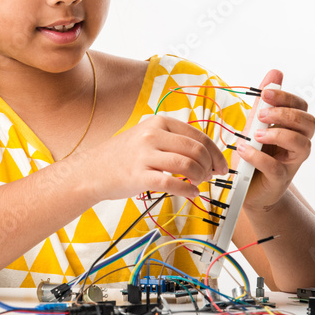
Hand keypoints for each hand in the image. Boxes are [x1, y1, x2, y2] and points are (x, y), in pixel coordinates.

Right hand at [82, 115, 228, 202]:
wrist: (93, 170)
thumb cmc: (124, 156)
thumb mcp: (148, 136)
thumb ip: (174, 140)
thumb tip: (206, 154)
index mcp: (159, 122)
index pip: (198, 136)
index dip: (215, 153)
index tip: (221, 165)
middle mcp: (152, 135)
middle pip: (196, 150)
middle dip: (209, 166)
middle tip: (211, 176)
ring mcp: (145, 155)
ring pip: (187, 165)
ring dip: (200, 178)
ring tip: (198, 184)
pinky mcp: (139, 175)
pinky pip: (172, 183)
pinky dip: (188, 190)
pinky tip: (191, 193)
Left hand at [236, 69, 314, 210]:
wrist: (248, 187)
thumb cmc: (255, 152)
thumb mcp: (255, 123)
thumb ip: (265, 101)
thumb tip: (276, 72)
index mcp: (294, 127)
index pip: (301, 106)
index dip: (286, 97)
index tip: (265, 93)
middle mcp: (298, 143)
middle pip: (308, 123)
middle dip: (285, 114)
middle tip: (261, 114)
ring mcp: (292, 162)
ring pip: (301, 145)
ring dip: (278, 134)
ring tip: (255, 134)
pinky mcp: (280, 180)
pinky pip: (277, 167)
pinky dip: (259, 157)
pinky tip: (245, 150)